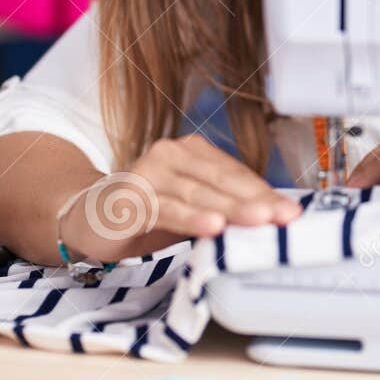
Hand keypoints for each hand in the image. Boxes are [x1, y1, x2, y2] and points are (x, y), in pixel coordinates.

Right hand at [58, 134, 303, 263]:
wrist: (87, 218)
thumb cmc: (144, 213)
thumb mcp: (188, 210)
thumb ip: (220, 210)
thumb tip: (269, 223)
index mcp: (190, 153)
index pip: (235, 173)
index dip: (264, 192)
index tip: (292, 212)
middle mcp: (169, 155)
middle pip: (221, 181)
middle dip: (257, 200)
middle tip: (285, 217)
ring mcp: (148, 173)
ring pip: (198, 194)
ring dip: (231, 209)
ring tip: (261, 220)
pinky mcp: (130, 197)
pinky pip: (167, 209)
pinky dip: (191, 218)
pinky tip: (213, 227)